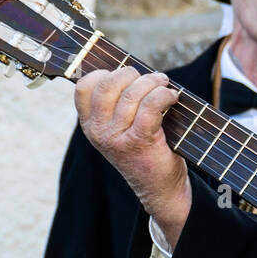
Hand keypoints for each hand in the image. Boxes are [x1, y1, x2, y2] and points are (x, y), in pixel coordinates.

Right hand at [74, 67, 192, 243]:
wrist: (159, 187)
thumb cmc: (144, 150)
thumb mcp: (120, 129)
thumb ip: (117, 104)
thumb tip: (131, 70)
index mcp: (90, 125)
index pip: (84, 87)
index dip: (104, 73)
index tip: (125, 76)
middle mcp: (98, 132)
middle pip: (107, 85)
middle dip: (132, 74)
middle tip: (151, 78)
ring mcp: (116, 137)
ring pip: (132, 94)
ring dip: (153, 83)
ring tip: (165, 85)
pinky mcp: (139, 141)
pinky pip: (150, 106)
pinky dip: (163, 95)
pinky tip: (172, 97)